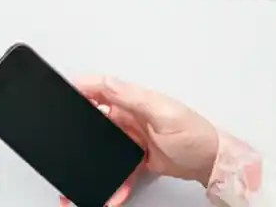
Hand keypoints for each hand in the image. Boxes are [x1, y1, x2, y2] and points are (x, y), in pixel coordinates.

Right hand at [76, 76, 219, 186]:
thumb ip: (134, 99)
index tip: (63, 92)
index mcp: (137, 101)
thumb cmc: (194, 134)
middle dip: (81, 132)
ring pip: (105, 149)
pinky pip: (120, 169)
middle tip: (66, 143)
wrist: (212, 163)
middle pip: (98, 121)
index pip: (103, 88)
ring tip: (86, 179)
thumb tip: (107, 82)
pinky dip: (115, 182)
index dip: (82, 87)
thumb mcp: (164, 113)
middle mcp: (132, 117)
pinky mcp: (137, 157)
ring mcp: (134, 138)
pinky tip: (113, 192)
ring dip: (96, 164)